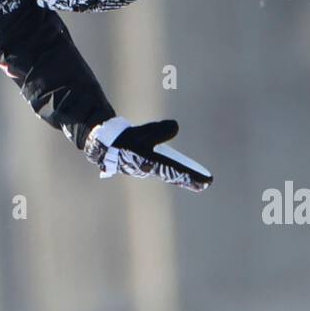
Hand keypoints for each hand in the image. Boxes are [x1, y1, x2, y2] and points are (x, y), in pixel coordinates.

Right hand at [84, 117, 212, 192]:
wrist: (102, 146)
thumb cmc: (122, 140)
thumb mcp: (141, 133)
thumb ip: (159, 130)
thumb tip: (176, 127)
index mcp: (150, 164)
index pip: (176, 171)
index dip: (192, 176)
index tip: (207, 182)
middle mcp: (150, 169)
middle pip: (173, 175)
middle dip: (189, 179)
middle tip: (205, 184)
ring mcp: (146, 168)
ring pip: (168, 173)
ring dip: (181, 177)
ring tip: (196, 181)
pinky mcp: (142, 164)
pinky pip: (161, 168)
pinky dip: (171, 171)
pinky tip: (176, 172)